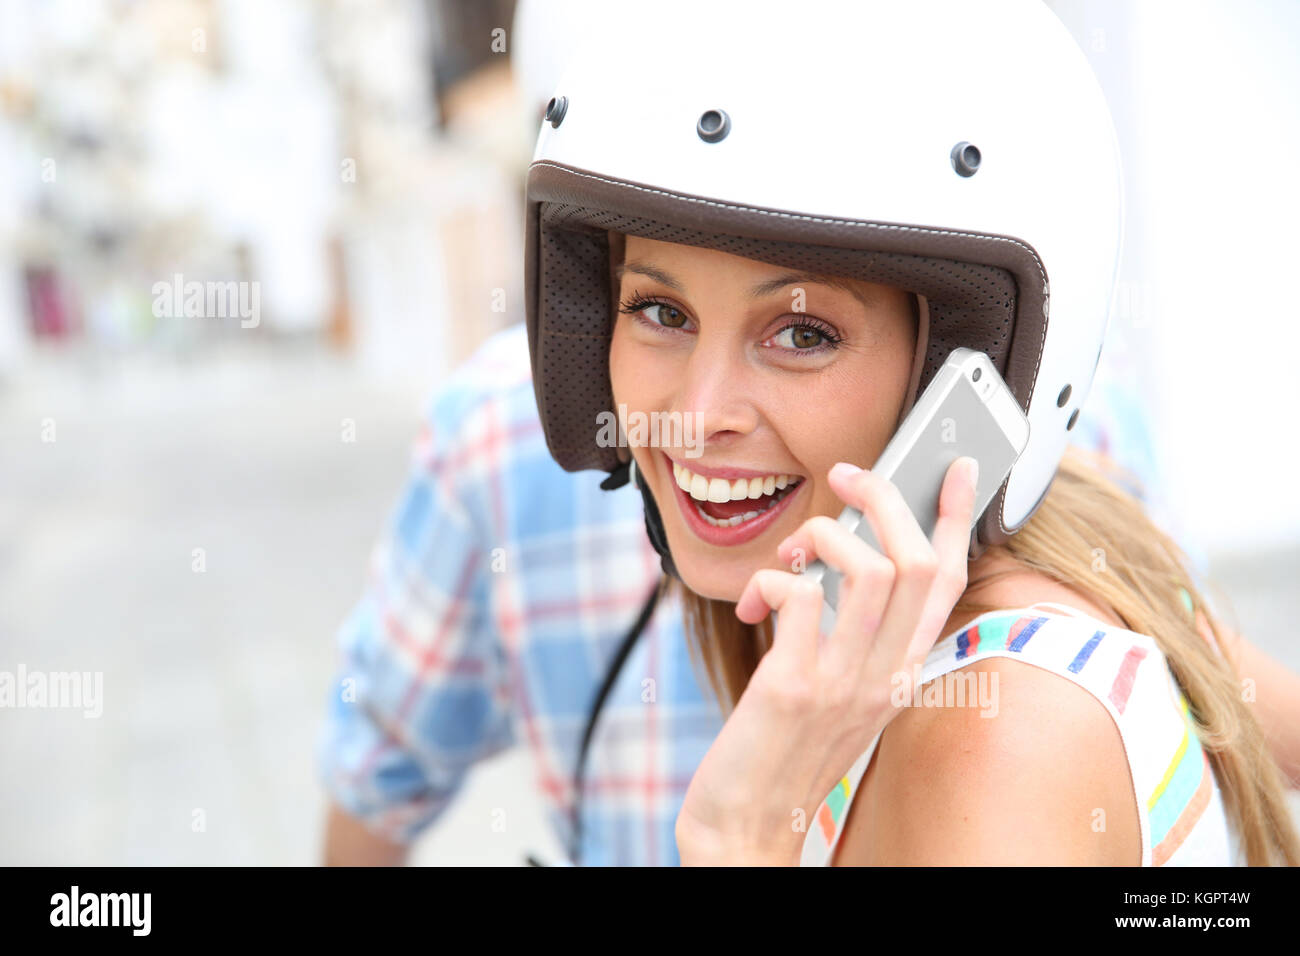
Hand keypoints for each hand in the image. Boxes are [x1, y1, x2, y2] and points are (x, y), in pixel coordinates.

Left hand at [675, 456, 979, 865]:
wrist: (749, 825)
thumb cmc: (787, 751)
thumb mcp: (844, 695)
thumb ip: (856, 638)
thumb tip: (842, 564)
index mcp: (902, 673)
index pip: (949, 584)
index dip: (959, 519)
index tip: (959, 469)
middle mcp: (886, 676)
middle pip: (918, 561)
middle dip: (886, 499)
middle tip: (845, 480)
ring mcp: (844, 682)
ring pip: (871, 569)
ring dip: (825, 535)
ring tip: (794, 554)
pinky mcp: (794, 686)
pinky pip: (802, 597)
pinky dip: (773, 580)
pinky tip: (753, 605)